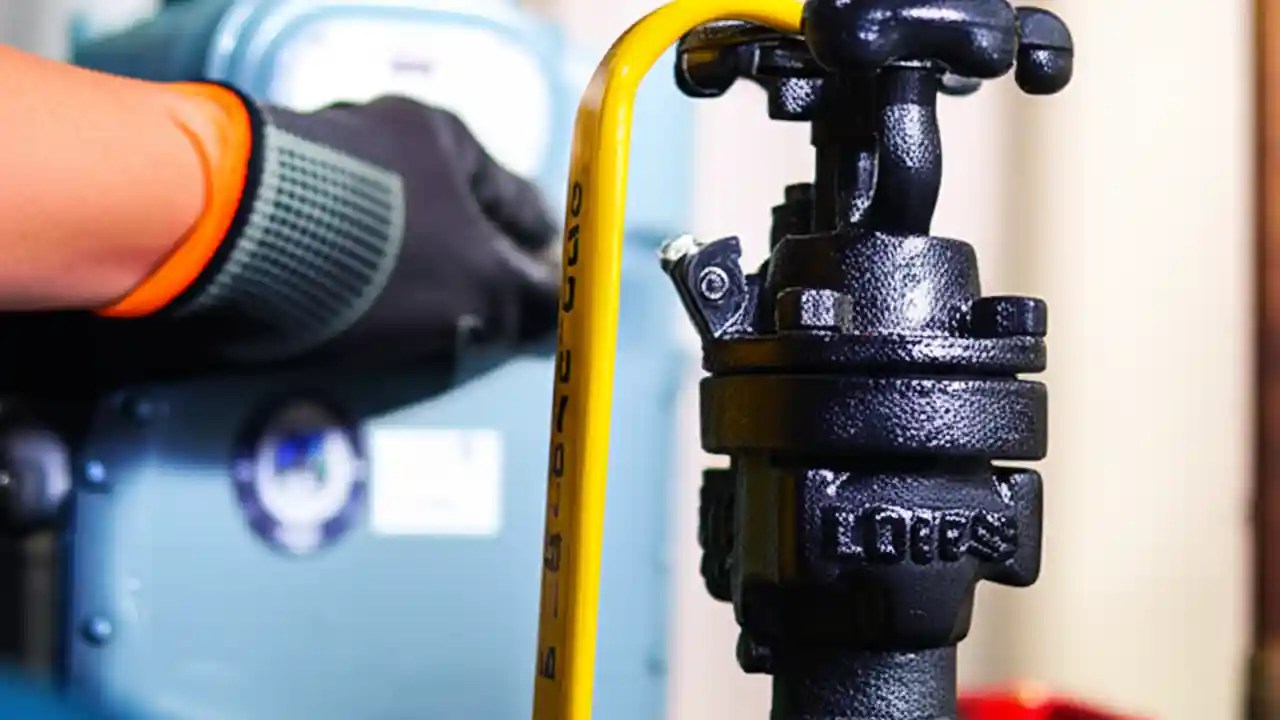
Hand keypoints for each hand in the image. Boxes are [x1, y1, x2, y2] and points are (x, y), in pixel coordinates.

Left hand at [171, 93, 560, 364]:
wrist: (225, 233)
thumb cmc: (374, 250)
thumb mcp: (474, 288)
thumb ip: (524, 302)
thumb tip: (557, 315)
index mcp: (443, 137)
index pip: (517, 199)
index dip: (540, 250)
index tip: (548, 288)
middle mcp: (378, 137)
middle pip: (445, 216)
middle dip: (464, 272)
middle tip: (482, 325)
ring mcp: (316, 166)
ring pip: (384, 237)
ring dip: (401, 287)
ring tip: (413, 341)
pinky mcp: (262, 202)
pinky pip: (328, 254)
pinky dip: (343, 290)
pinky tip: (347, 329)